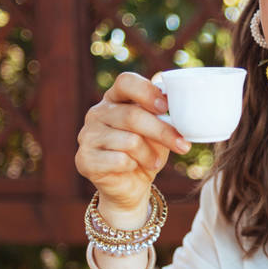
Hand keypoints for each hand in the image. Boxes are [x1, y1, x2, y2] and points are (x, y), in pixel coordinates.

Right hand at [76, 72, 190, 217]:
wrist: (130, 187)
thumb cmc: (146, 152)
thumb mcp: (159, 131)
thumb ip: (162, 115)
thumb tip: (176, 103)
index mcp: (114, 98)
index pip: (126, 81)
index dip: (147, 92)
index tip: (165, 107)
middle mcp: (97, 113)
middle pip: (132, 115)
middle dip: (162, 132)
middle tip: (183, 145)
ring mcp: (88, 135)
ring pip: (129, 141)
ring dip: (149, 155)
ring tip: (154, 162)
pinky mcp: (84, 159)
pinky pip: (119, 160)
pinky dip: (134, 166)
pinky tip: (133, 168)